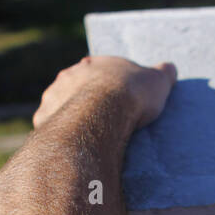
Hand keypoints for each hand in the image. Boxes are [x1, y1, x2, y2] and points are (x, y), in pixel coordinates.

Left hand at [32, 56, 176, 132]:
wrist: (102, 112)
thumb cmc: (131, 94)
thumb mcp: (156, 82)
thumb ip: (162, 74)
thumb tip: (170, 69)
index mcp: (93, 64)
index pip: (97, 73)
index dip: (107, 87)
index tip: (115, 102)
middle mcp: (68, 77)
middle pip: (76, 90)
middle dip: (86, 104)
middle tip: (101, 124)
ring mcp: (53, 98)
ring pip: (60, 109)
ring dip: (70, 121)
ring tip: (87, 141)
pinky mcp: (44, 120)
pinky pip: (51, 130)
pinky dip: (61, 138)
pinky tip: (72, 150)